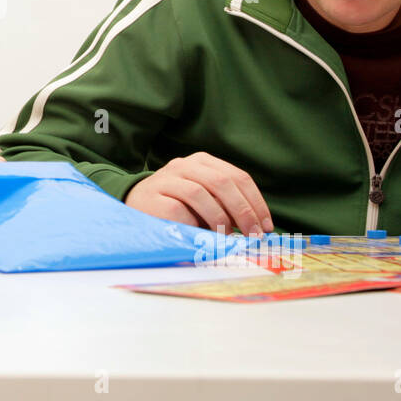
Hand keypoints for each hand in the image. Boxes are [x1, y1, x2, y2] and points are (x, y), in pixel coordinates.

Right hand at [126, 151, 272, 234]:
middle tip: (252, 235)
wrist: (135, 205)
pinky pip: (179, 210)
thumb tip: (258, 226)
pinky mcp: (153, 197)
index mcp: (202, 162)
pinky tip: (200, 236)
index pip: (237, 177)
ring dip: (219, 218)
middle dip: (243, 211)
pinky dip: (194, 225)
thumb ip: (227, 205)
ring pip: (200, 193)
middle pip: (222, 182)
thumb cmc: (177, 205)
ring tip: (226, 237)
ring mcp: (166, 179)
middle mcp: (184, 165)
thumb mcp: (205, 200)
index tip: (265, 226)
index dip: (256, 202)